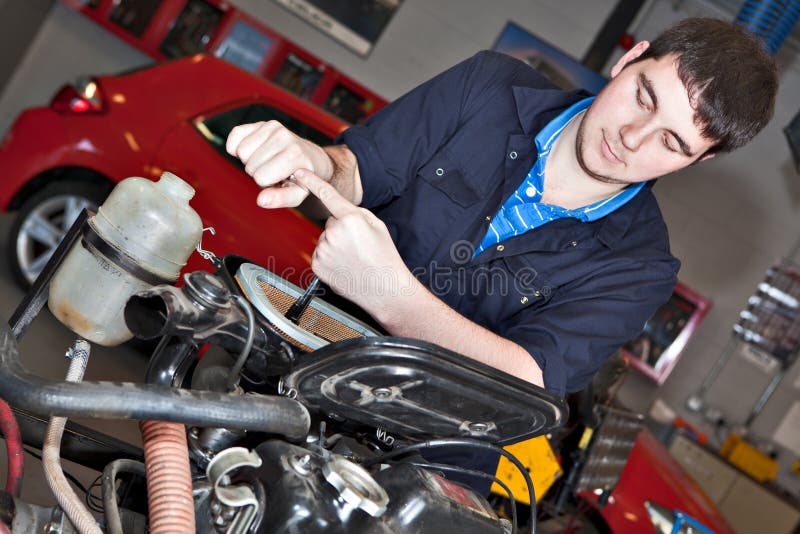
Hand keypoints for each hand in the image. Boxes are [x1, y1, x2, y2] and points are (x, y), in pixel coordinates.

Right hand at [226, 121, 333, 207]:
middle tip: (274, 171)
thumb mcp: (297, 194)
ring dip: (250, 160)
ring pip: (241, 151)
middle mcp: (284, 136)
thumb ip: (280, 199)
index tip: (280, 179)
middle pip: (250, 165)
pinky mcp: (262, 122)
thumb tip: (261, 200)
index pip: (261, 177)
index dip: (266, 183)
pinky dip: (237, 146)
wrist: (312, 159)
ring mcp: (273, 126)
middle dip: (259, 172)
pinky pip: (236, 134)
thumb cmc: (303, 179)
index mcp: (295, 154)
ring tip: (268, 162)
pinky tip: (253, 152)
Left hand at [292, 169, 416, 318]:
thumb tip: (340, 212)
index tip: (299, 173)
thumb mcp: (377, 226)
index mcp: (351, 219)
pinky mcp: (317, 264)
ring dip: (335, 244)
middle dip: (341, 228)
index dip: (311, 181)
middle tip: (358, 244)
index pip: (327, 194)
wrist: (384, 288)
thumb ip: (356, 213)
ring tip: (353, 256)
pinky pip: (320, 253)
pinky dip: (329, 257)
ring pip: (325, 238)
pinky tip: (344, 264)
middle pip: (330, 221)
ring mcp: (323, 250)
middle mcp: (334, 233)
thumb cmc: (384, 258)